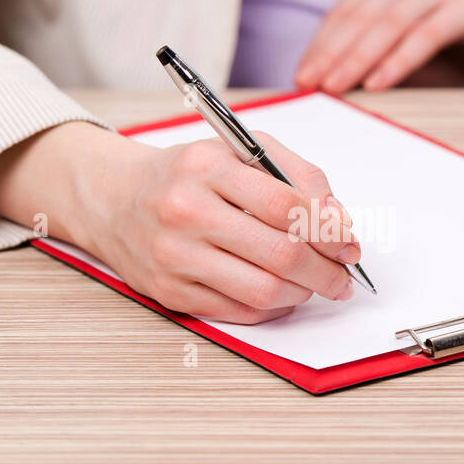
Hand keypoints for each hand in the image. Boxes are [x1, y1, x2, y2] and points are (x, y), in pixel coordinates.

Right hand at [0, 123, 360, 323]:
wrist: (114, 199)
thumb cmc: (187, 175)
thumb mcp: (240, 152)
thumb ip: (297, 175)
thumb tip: (339, 221)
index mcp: (207, 168)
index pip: (286, 205)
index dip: (330, 230)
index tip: (349, 243)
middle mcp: (185, 211)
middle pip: (280, 254)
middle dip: (326, 271)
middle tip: (342, 276)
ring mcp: (174, 256)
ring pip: (263, 291)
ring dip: (302, 293)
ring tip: (313, 284)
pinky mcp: (169, 292)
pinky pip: (239, 311)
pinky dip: (272, 308)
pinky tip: (282, 294)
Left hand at [294, 0, 463, 92]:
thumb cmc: (449, 58)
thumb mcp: (399, 59)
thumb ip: (365, 63)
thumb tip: (318, 86)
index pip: (344, 13)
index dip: (320, 46)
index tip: (300, 78)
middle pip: (363, 16)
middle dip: (334, 53)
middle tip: (312, 85)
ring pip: (391, 22)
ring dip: (360, 58)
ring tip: (338, 88)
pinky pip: (427, 34)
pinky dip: (400, 60)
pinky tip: (378, 84)